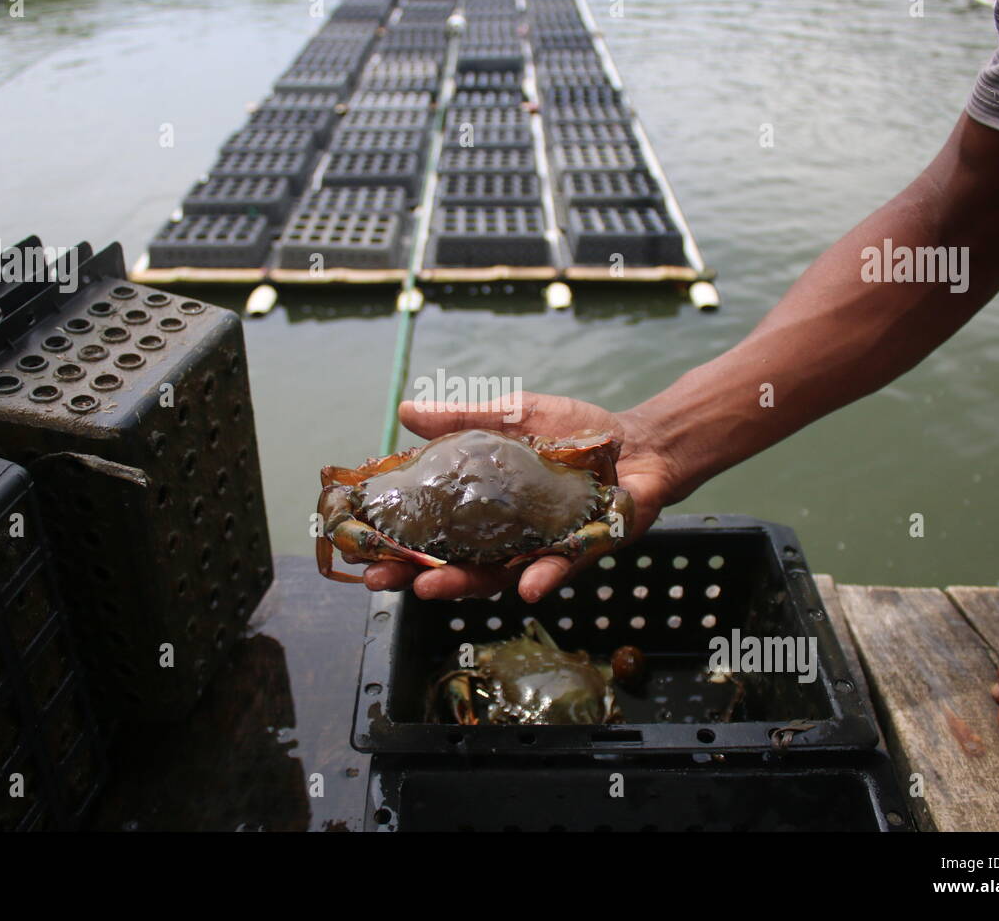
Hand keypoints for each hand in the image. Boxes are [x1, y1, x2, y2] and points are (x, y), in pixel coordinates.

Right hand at [357, 391, 682, 601]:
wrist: (641, 442)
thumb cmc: (575, 431)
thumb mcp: (513, 414)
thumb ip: (464, 418)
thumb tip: (407, 411)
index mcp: (483, 505)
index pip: (430, 527)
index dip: (395, 538)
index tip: (357, 543)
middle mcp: (503, 535)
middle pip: (451, 563)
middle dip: (414, 574)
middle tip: (379, 578)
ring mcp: (537, 548)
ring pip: (494, 576)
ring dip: (462, 584)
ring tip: (430, 587)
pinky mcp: (578, 552)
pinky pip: (556, 570)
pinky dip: (541, 578)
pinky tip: (526, 588)